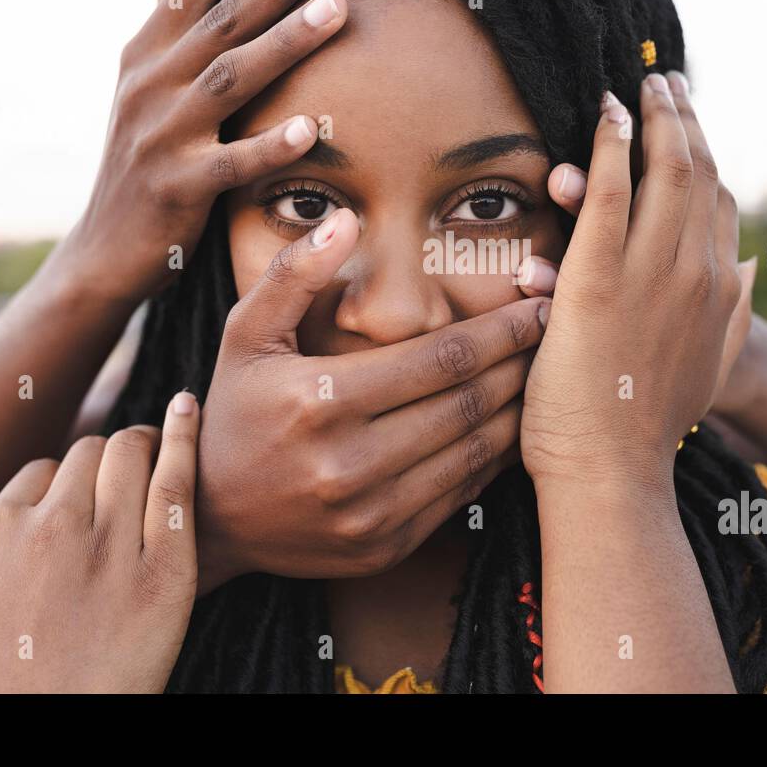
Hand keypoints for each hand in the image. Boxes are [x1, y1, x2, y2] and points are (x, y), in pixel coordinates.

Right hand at [0, 394, 200, 692]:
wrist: (52, 738)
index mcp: (1, 533)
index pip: (44, 471)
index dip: (68, 482)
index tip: (84, 496)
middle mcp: (55, 527)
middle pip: (92, 452)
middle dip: (110, 458)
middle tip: (129, 472)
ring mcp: (112, 544)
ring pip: (132, 453)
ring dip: (146, 446)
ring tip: (159, 451)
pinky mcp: (166, 566)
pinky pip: (177, 482)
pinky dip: (185, 436)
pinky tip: (189, 409)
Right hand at [60, 0, 347, 303]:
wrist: (104, 249)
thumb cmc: (141, 157)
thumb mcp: (146, 77)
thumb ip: (170, 11)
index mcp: (149, 50)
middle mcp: (151, 82)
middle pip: (221, 18)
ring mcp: (161, 134)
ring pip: (229, 78)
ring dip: (284, 42)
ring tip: (336, 8)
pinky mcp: (176, 189)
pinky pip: (230, 163)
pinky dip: (269, 145)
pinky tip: (311, 128)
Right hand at [196, 208, 549, 587]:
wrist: (210, 521)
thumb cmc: (234, 412)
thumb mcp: (245, 334)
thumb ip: (293, 274)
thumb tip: (345, 218)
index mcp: (320, 401)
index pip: (441, 359)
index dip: (501, 331)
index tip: (538, 307)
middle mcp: (348, 463)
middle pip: (468, 404)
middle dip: (520, 364)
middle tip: (555, 335)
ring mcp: (369, 514)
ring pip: (473, 452)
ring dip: (517, 410)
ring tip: (542, 376)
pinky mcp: (385, 548)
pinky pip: (460, 495)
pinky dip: (493, 459)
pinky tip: (510, 427)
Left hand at [520, 73, 740, 488]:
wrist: (612, 472)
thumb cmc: (647, 428)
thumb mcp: (709, 371)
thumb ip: (733, 318)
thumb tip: (746, 269)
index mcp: (719, 291)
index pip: (722, 204)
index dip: (708, 156)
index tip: (691, 125)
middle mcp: (697, 271)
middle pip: (701, 174)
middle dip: (684, 120)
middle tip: (666, 83)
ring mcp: (652, 271)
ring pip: (666, 171)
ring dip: (654, 118)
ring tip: (641, 86)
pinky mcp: (600, 277)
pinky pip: (612, 191)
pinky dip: (612, 144)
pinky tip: (605, 113)